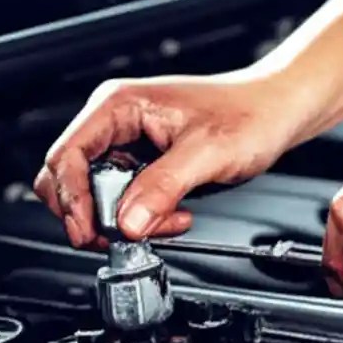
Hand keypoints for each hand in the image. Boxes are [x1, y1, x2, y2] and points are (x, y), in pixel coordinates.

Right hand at [33, 69, 308, 246]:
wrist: (275, 112)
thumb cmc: (248, 114)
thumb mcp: (206, 153)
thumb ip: (163, 187)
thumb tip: (127, 222)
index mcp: (118, 105)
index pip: (67, 155)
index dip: (71, 198)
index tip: (88, 230)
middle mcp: (114, 123)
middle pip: (69, 179)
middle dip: (93, 214)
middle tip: (120, 236)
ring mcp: (125, 145)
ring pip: (95, 196)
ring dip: (124, 220)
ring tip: (164, 220)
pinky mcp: (141, 166)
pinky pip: (122, 201)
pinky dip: (142, 218)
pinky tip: (172, 215)